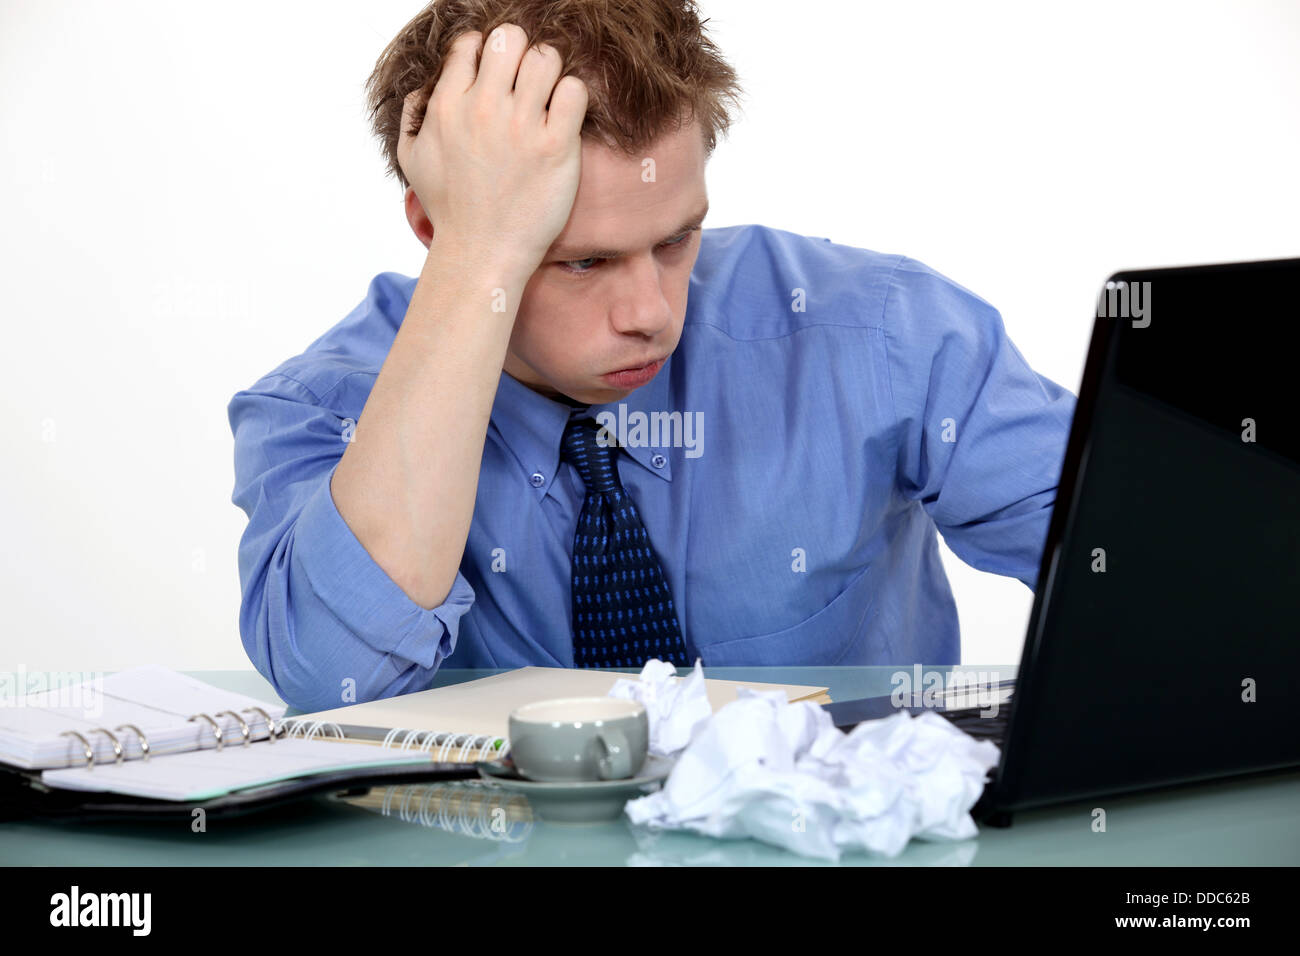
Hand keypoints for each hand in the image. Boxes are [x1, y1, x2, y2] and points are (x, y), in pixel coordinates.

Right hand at [398, 24, 588, 269]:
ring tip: (547, 102)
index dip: (487, 55)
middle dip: (521, 55)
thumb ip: (413, 117)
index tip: (497, 81)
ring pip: (546, 58)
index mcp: (448, 105)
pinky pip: (574, 91)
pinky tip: (563, 121)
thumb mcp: (412, 160)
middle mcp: (483, 108)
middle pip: (511, 39)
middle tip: (527, 85)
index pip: (473, 43)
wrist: (482, 253)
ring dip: (550, 75)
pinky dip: (572, 99)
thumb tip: (422, 92)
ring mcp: (520, 126)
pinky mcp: (554, 146)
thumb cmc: (450, 211)